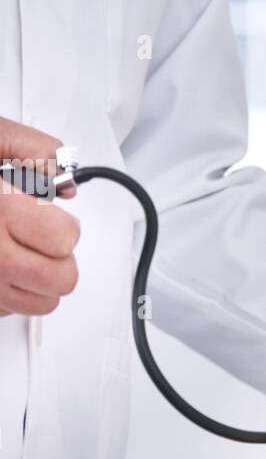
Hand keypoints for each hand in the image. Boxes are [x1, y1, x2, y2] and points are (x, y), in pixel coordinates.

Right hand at [0, 118, 79, 316]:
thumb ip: (34, 150)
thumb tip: (64, 181)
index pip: (64, 239)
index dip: (63, 224)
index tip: (50, 217)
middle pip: (60, 280)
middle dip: (60, 258)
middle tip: (41, 239)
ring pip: (42, 303)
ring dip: (40, 279)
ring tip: (18, 251)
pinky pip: (9, 308)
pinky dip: (10, 291)